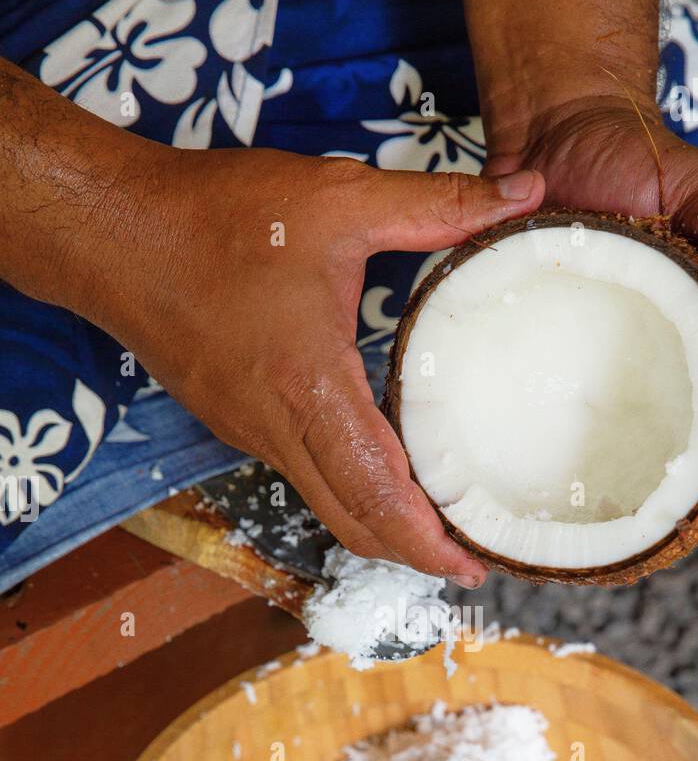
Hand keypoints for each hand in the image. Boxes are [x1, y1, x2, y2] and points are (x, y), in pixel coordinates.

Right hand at [97, 147, 543, 581]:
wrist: (110, 235)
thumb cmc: (216, 219)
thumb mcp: (338, 201)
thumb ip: (436, 204)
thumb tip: (523, 191)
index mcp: (310, 389)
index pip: (377, 498)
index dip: (427, 545)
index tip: (472, 569)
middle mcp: (278, 430)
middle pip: (354, 524)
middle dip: (413, 554)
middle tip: (467, 560)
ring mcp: (251, 432)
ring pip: (326, 504)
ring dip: (381, 522)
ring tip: (436, 516)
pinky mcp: (235, 421)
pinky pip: (301, 473)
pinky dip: (347, 488)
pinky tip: (377, 461)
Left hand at [483, 93, 697, 520]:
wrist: (555, 132)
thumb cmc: (635, 157)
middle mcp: (647, 361)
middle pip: (674, 443)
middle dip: (682, 499)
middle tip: (672, 538)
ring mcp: (591, 362)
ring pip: (607, 440)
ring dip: (614, 490)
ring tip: (610, 537)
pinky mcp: (536, 353)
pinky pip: (543, 410)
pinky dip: (545, 450)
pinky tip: (538, 490)